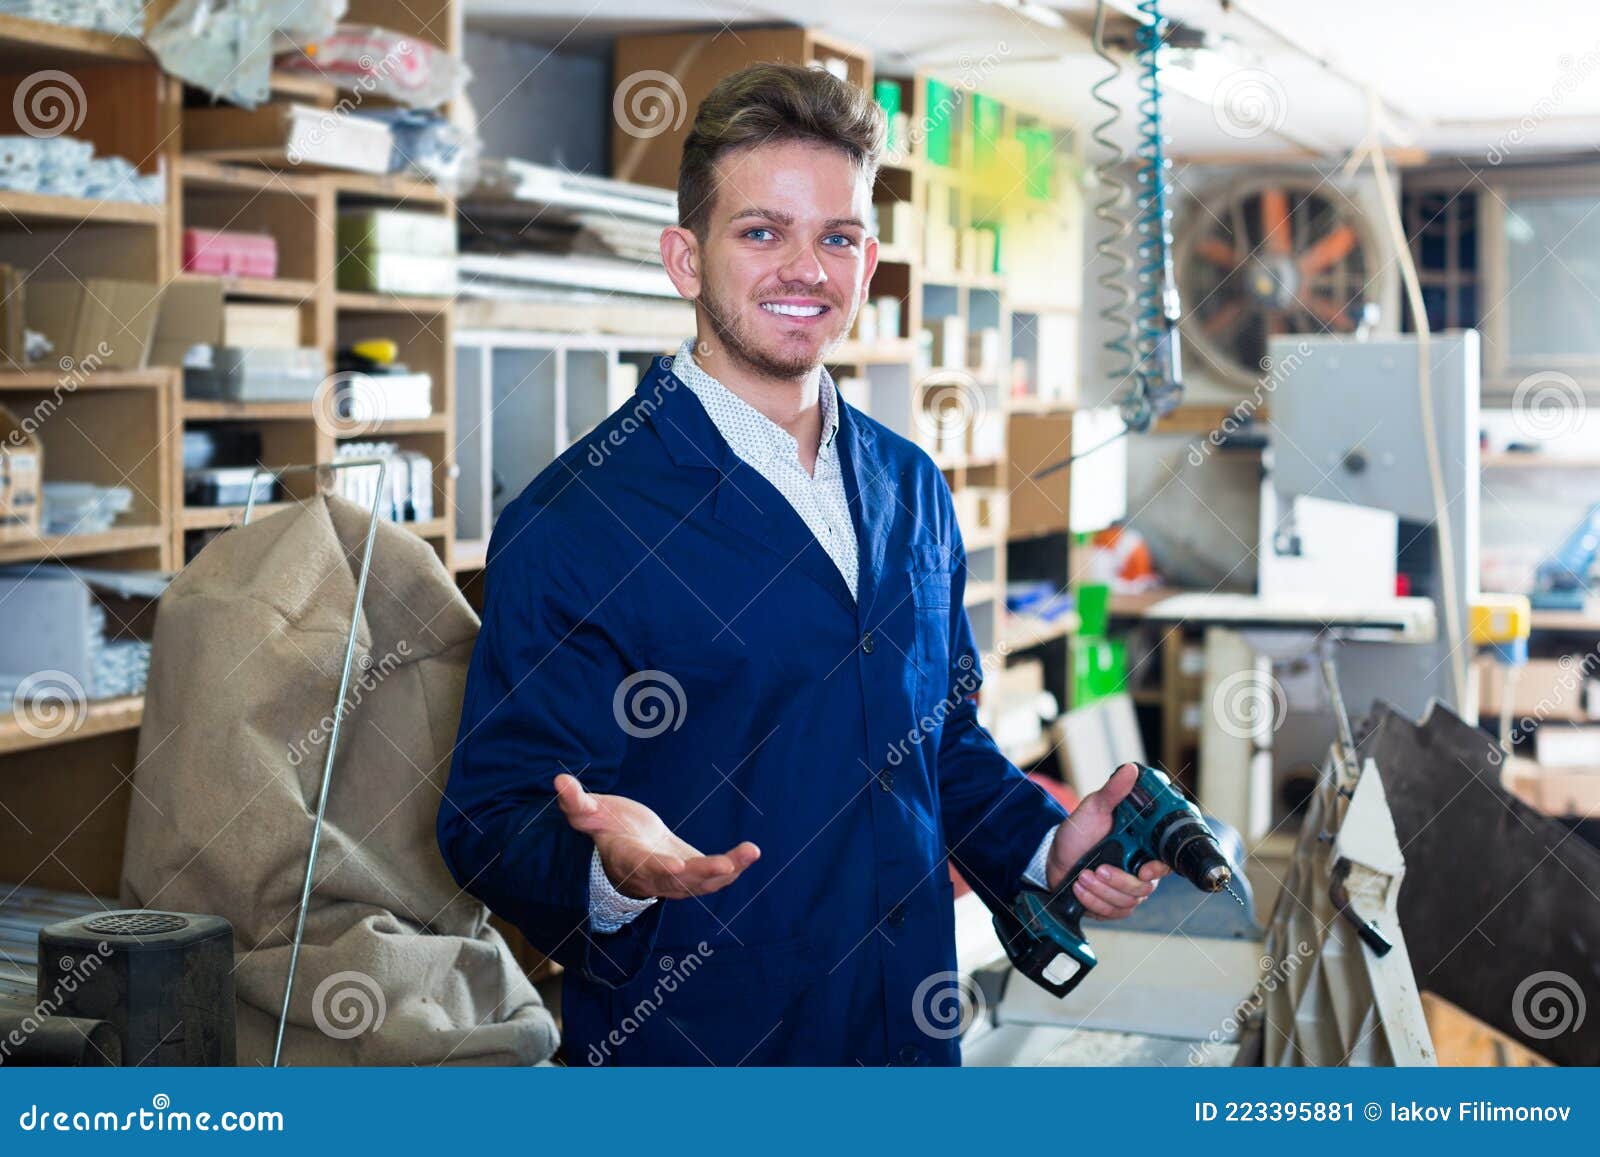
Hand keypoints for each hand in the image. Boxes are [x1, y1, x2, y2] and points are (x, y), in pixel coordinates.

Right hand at [553, 773, 760, 900]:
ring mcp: (675, 879)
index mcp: (628, 860)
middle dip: (702, 874)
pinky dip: (734, 866)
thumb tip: (560, 780)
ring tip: (749, 853)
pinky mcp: (693, 873)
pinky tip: (752, 852)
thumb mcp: (589, 813)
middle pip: (677, 882)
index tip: (677, 864)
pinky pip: (715, 877)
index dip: (659, 867)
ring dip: (727, 871)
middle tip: (724, 865)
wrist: (624, 847)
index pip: (642, 867)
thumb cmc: (605, 828)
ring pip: (701, 883)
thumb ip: (577, 802)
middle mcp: (652, 876)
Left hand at [1045, 762, 1170, 917]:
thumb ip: (1113, 792)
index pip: (1165, 861)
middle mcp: (1138, 869)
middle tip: (1099, 869)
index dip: (1159, 868)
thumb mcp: (1093, 808)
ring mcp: (1126, 890)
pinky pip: (1113, 912)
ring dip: (1101, 890)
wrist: (1053, 858)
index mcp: (1141, 847)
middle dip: (1119, 881)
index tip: (1143, 869)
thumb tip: (1130, 770)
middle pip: (1146, 887)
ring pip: (1129, 901)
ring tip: (1082, 876)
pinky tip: (1080, 888)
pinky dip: (1093, 901)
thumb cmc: (1078, 833)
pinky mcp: (1112, 905)